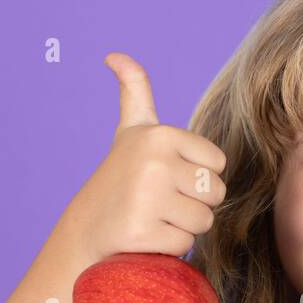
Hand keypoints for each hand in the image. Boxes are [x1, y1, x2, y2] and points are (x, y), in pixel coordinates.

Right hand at [65, 52, 227, 262]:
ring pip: (204, 221)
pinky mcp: (141, 233)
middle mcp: (154, 161)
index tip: (166, 178)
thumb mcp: (131, 131)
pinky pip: (185, 245)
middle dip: (194, 204)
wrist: (86, 229)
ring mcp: (147, 198)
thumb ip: (135, 91)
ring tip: (153, 218)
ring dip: (183, 226)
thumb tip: (115, 55)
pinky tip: (145, 236)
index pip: (217, 164)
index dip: (197, 177)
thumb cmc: (120, 179)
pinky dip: (168, 247)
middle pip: (215, 193)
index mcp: (160, 134)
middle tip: (160, 203)